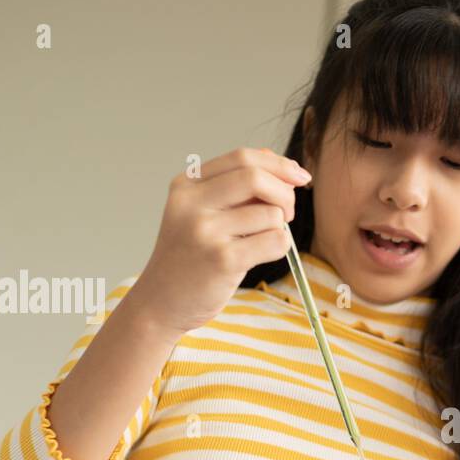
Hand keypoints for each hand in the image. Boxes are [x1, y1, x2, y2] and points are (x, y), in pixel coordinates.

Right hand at [128, 147, 310, 336]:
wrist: (161, 301)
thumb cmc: (188, 258)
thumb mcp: (200, 213)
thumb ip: (235, 187)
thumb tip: (279, 163)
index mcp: (187, 185)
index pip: (241, 158)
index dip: (277, 164)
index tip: (299, 176)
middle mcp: (192, 204)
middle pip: (256, 178)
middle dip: (285, 193)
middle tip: (288, 214)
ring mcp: (206, 231)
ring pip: (270, 214)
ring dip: (279, 228)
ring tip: (259, 242)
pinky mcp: (223, 259)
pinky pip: (275, 241)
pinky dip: (279, 247)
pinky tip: (261, 255)